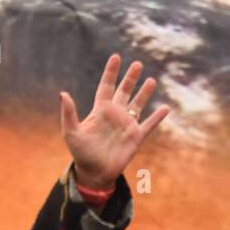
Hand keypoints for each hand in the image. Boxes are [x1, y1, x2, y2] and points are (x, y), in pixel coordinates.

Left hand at [60, 54, 169, 190]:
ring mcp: (126, 125)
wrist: (94, 173)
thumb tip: (63, 93)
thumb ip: (69, 113)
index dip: (111, 72)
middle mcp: (115, 115)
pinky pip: (149, 124)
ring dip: (144, 93)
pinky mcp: (136, 137)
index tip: (116, 57)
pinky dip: (157, 117)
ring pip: (138, 104)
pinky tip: (165, 108)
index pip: (106, 86)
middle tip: (137, 63)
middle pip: (124, 91)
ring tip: (151, 80)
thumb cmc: (80, 153)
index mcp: (100, 110)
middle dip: (130, 78)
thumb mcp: (71, 132)